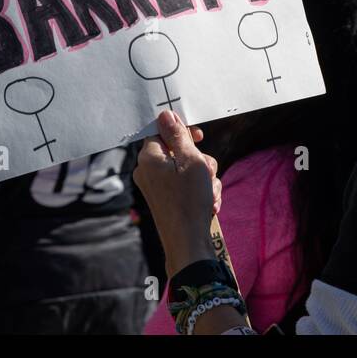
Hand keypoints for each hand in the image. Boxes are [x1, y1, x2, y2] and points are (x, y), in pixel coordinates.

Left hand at [134, 111, 222, 276]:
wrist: (188, 243)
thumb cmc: (189, 200)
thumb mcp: (190, 160)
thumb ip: (178, 135)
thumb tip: (165, 114)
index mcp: (148, 158)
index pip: (162, 131)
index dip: (182, 132)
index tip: (199, 137)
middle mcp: (147, 171)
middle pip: (177, 151)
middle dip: (199, 160)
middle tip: (207, 171)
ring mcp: (155, 187)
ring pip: (185, 169)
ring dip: (203, 177)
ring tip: (210, 192)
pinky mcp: (164, 200)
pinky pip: (183, 185)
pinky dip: (198, 191)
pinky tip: (209, 203)